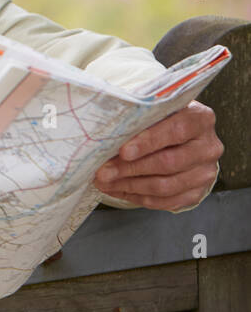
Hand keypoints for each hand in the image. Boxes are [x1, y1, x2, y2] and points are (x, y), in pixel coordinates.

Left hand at [94, 101, 222, 210]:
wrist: (184, 139)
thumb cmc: (162, 120)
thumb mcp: (154, 110)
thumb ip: (138, 118)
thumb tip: (106, 134)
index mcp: (200, 118)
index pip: (176, 130)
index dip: (148, 142)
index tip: (123, 151)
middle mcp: (208, 146)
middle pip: (169, 162)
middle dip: (130, 169)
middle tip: (103, 172)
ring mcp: (206, 172)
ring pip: (166, 186)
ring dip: (130, 185)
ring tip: (105, 182)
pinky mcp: (198, 192)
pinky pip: (166, 201)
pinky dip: (138, 197)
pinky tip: (118, 190)